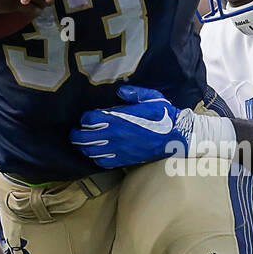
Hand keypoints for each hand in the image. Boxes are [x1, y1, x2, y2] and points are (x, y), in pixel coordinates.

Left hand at [70, 85, 193, 166]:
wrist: (176, 137)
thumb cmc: (164, 116)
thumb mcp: (152, 97)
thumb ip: (134, 93)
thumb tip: (120, 91)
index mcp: (119, 118)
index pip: (89, 119)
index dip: (84, 118)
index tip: (86, 118)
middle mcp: (115, 135)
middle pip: (84, 137)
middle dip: (76, 134)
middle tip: (76, 132)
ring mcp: (118, 149)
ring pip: (90, 152)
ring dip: (83, 147)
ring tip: (83, 143)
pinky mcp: (124, 160)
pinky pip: (102, 163)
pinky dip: (95, 158)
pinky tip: (97, 154)